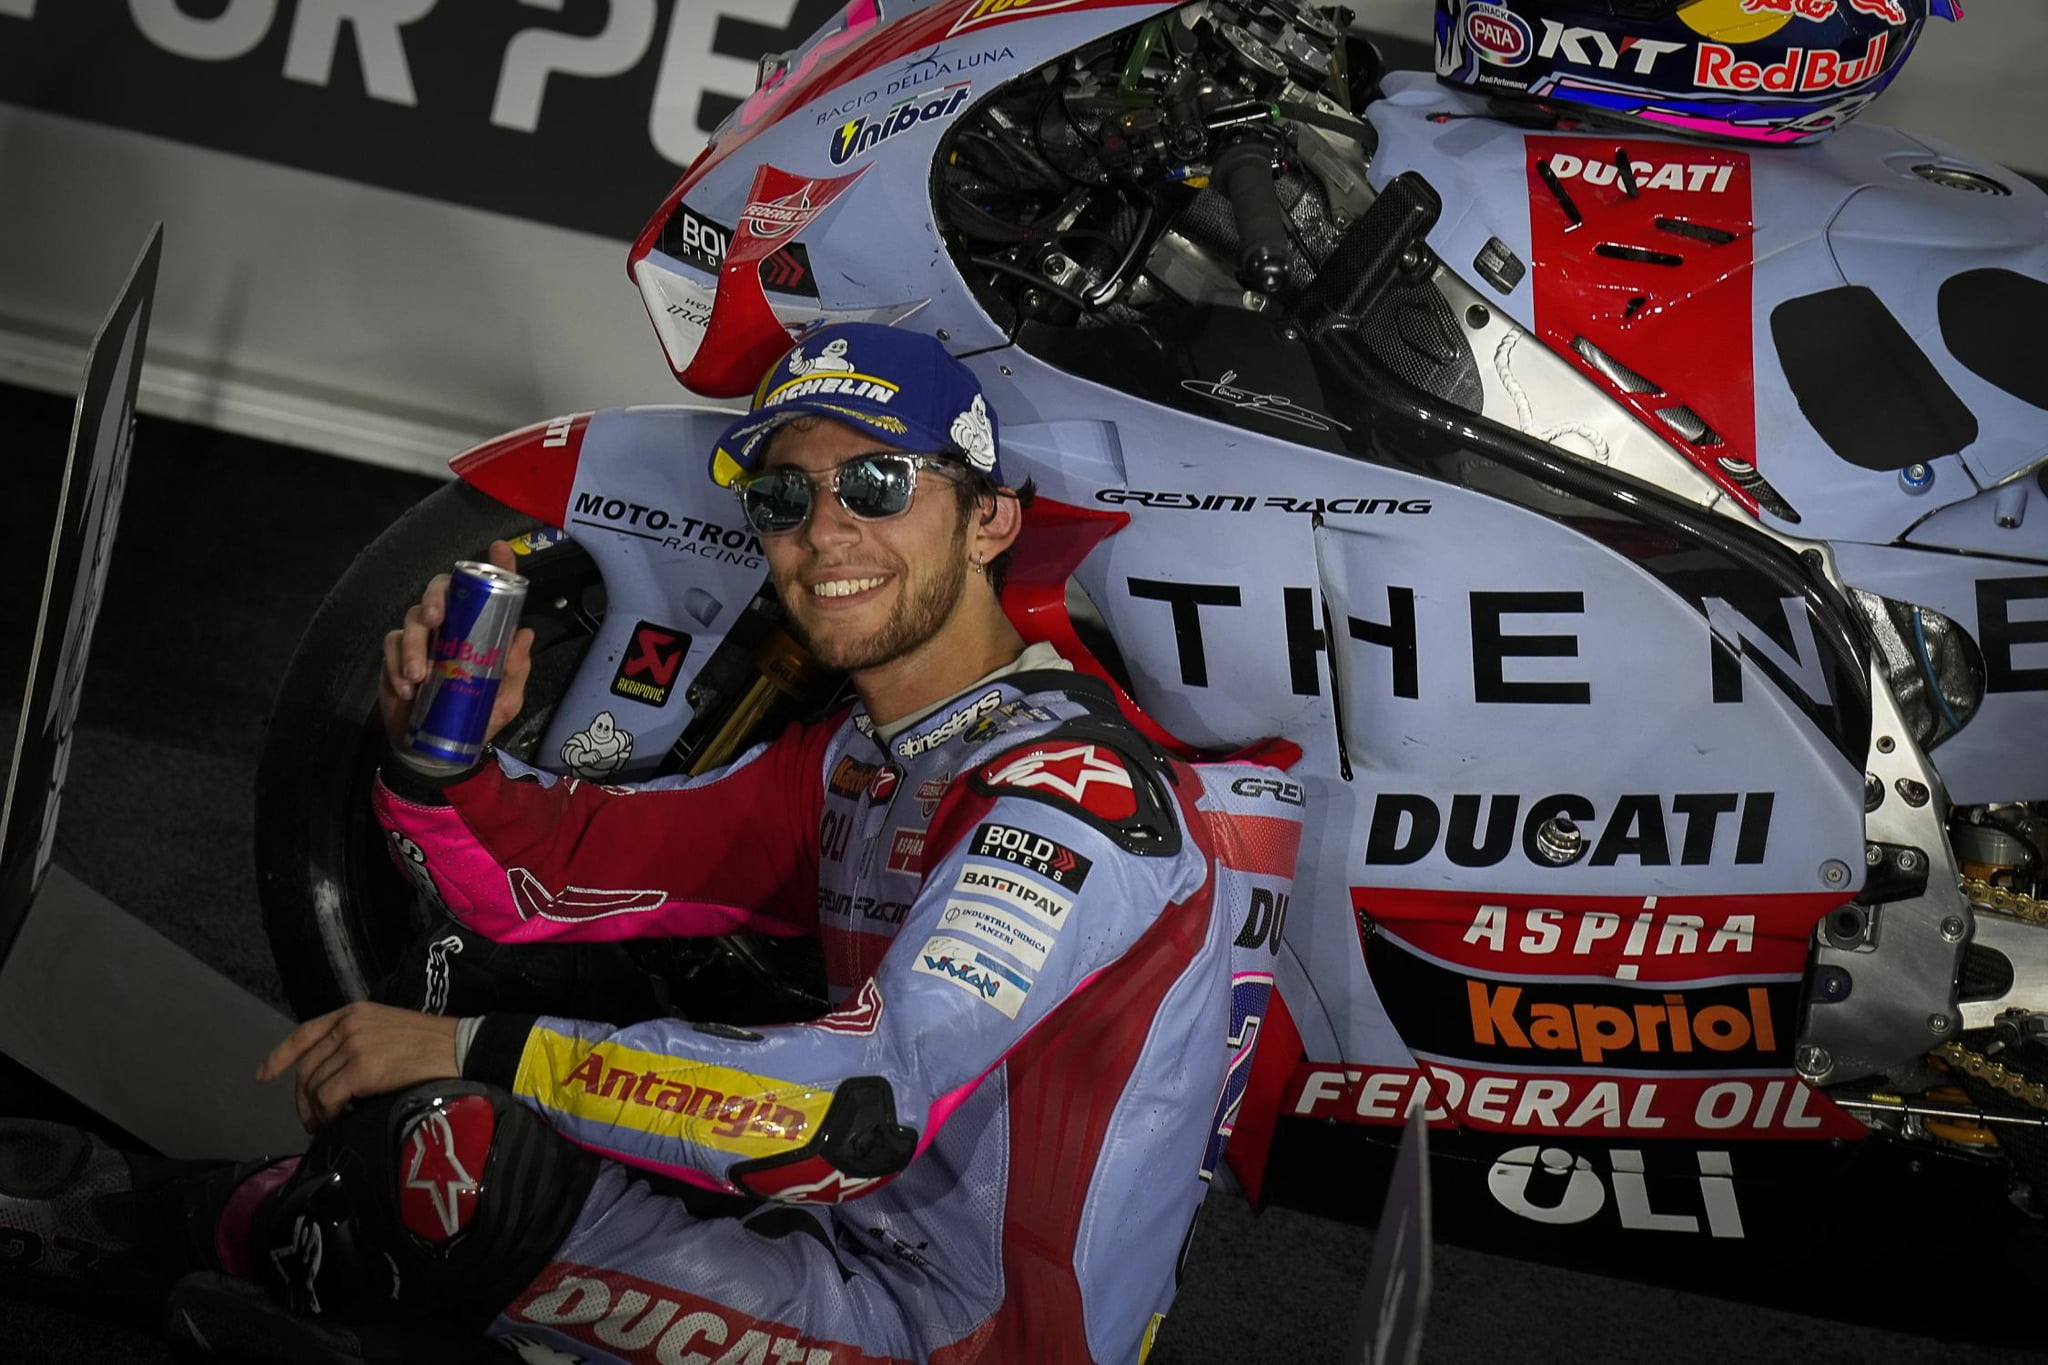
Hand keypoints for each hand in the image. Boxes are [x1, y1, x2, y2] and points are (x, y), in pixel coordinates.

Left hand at [258, 1001, 462, 1129]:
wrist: (462, 1048)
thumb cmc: (433, 1045)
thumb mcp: (389, 1030)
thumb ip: (358, 1042)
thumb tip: (336, 1077)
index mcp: (353, 1012)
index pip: (305, 1033)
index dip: (280, 1055)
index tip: (264, 1074)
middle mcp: (348, 1025)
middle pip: (306, 1067)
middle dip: (303, 1098)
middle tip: (313, 1121)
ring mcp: (354, 1046)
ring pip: (315, 1087)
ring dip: (317, 1111)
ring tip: (330, 1124)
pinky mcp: (363, 1069)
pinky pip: (329, 1099)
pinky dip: (330, 1115)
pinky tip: (341, 1121)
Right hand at [378, 539, 534, 749]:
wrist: (436, 750)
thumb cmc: (475, 718)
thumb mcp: (504, 700)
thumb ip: (515, 671)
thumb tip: (524, 635)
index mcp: (480, 629)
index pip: (488, 591)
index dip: (496, 567)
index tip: (501, 549)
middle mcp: (451, 625)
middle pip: (439, 591)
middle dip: (436, 599)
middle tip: (436, 620)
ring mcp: (422, 638)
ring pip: (411, 619)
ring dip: (414, 645)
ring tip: (421, 675)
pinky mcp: (396, 655)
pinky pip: (392, 646)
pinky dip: (398, 665)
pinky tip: (408, 688)